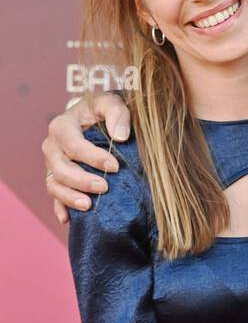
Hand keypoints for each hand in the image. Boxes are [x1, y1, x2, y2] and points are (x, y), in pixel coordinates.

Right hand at [42, 92, 130, 223]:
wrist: (93, 117)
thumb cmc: (102, 110)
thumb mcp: (111, 103)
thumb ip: (117, 113)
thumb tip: (121, 136)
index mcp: (62, 126)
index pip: (73, 145)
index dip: (93, 157)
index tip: (115, 166)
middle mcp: (52, 147)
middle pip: (60, 168)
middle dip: (81, 180)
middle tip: (105, 187)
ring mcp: (52, 164)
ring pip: (54, 184)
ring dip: (70, 197)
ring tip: (89, 205)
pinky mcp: (57, 178)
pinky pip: (54, 195)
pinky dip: (60, 207)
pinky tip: (68, 219)